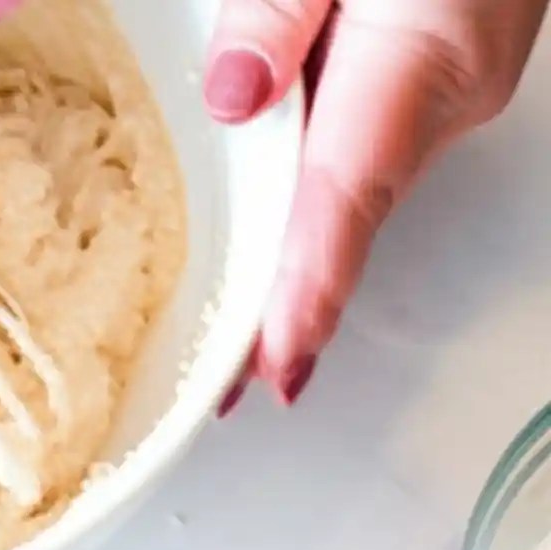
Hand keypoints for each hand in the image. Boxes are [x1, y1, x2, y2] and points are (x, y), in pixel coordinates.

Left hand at [0, 0, 548, 412]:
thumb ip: (278, 10)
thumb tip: (231, 99)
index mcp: (414, 60)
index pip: (346, 202)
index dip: (307, 295)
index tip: (274, 367)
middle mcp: (443, 96)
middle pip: (346, 216)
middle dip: (288, 307)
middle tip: (226, 386)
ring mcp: (450, 92)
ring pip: (356, 188)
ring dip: (299, 259)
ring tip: (238, 336)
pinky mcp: (439, 77)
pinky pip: (366, 154)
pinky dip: (317, 203)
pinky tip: (276, 232)